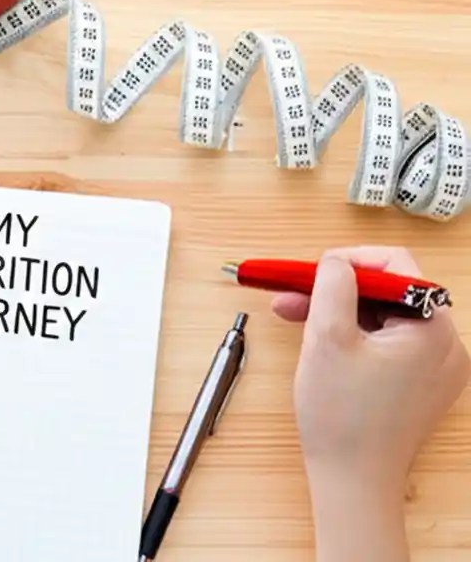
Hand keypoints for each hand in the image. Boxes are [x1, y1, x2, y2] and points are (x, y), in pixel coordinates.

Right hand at [271, 246, 468, 561]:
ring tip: (297, 319)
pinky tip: (322, 344)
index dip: (347, 261)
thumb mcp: (327, 338)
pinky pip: (389, 344)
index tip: (311, 271)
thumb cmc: (341, 416)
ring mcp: (437, 368)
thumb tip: (335, 262)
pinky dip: (356, 336)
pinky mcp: (422, 385)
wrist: (353, 478)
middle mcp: (446, 345)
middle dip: (335, 289)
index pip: (394, 265)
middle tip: (292, 295)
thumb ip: (332, 286)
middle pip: (387, 291)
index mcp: (431, 328)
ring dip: (340, 312)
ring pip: (384, 317)